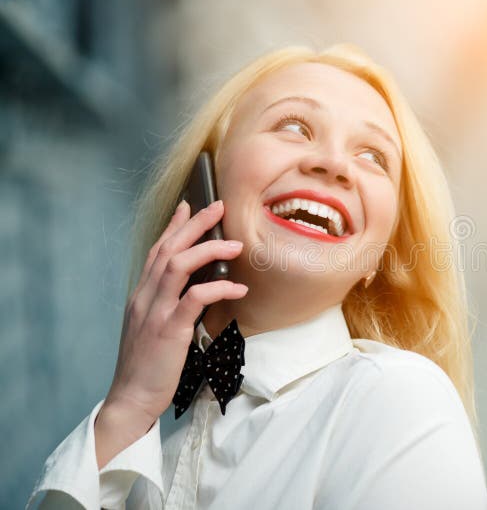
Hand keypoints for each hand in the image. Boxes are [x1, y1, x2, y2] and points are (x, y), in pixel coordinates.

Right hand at [101, 199, 247, 428]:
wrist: (131, 398)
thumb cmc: (148, 366)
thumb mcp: (153, 327)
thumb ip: (168, 304)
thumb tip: (193, 287)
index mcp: (141, 296)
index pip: (157, 251)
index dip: (174, 226)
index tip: (190, 206)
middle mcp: (145, 298)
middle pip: (168, 249)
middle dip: (194, 225)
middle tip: (218, 206)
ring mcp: (155, 313)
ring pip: (178, 266)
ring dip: (208, 250)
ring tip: (235, 245)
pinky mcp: (169, 331)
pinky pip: (194, 298)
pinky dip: (218, 287)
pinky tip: (238, 287)